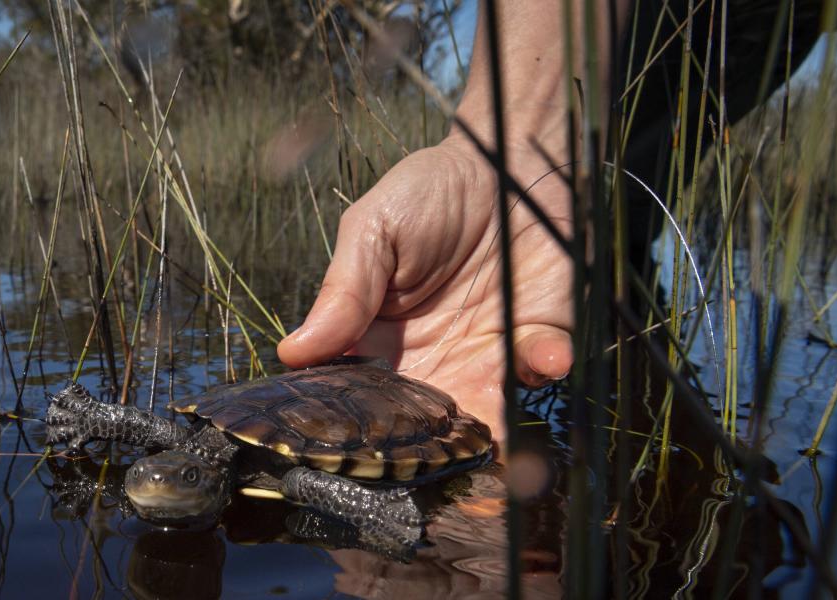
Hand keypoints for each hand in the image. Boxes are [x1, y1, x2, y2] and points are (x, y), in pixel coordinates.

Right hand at [276, 135, 573, 439]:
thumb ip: (343, 292)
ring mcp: (487, 353)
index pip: (361, 399)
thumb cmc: (428, 191)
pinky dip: (544, 367)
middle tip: (428, 460)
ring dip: (488, 434)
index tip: (356, 441)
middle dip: (426, 450)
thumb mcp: (373, 232)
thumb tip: (292, 351)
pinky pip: (542, 367)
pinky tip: (542, 357)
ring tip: (489, 438)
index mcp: (379, 341)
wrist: (504, 156)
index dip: (358, 424)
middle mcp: (432, 360)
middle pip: (422, 426)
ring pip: (484, 415)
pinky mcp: (540, 335)